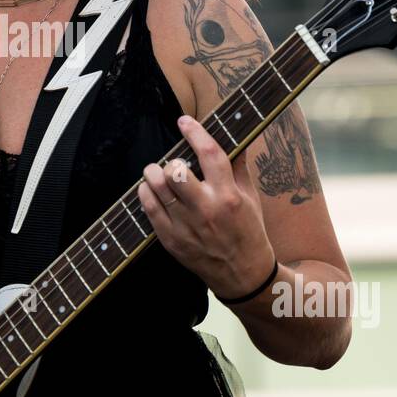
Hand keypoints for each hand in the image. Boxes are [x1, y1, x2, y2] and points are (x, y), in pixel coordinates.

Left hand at [136, 115, 276, 299]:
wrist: (243, 275)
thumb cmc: (248, 232)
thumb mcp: (250, 197)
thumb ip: (238, 166)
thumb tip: (235, 136)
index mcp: (229, 196)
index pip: (209, 155)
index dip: (194, 133)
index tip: (185, 122)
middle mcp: (206, 210)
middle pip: (176, 172)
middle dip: (170, 160)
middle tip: (173, 162)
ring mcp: (186, 227)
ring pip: (157, 188)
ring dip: (153, 174)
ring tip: (157, 174)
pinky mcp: (171, 240)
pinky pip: (148, 209)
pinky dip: (146, 193)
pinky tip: (152, 191)